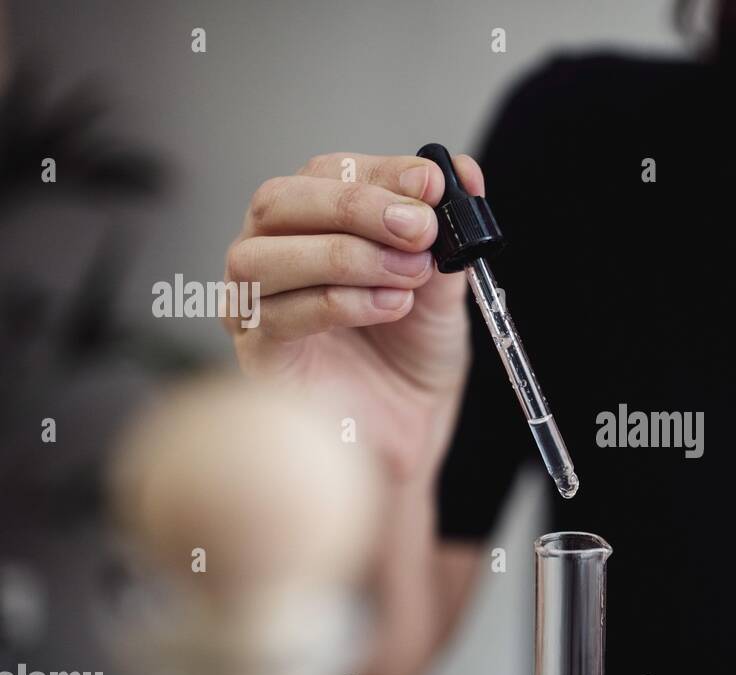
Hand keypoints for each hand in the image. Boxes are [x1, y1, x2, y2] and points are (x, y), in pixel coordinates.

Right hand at [224, 151, 484, 481]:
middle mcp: (272, 254)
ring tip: (408, 275)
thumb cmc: (414, 356)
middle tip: (419, 228)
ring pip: (263, 255)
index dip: (380, 171)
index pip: (326, 172)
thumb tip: (466, 173)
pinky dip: (339, 303)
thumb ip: (449, 232)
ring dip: (346, 255)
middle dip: (357, 207)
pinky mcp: (257, 353)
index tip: (431, 183)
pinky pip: (276, 315)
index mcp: (313, 224)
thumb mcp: (444, 287)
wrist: (411, 427)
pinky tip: (389, 307)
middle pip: (280, 202)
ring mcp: (254, 303)